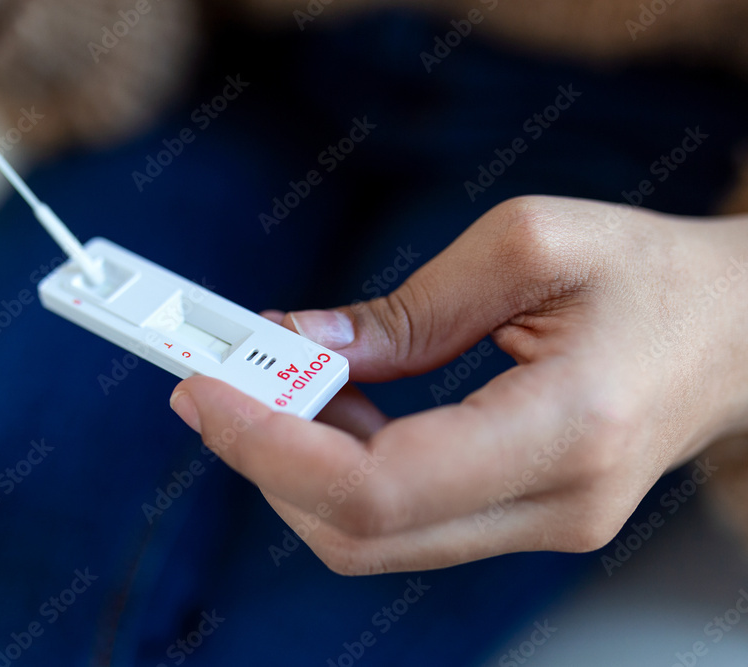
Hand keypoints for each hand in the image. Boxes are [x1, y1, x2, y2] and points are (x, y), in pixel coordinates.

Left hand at [169, 196, 747, 573]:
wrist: (741, 330)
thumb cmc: (653, 275)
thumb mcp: (529, 246)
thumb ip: (405, 310)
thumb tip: (302, 345)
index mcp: (566, 432)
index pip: (377, 488)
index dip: (270, 447)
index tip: (205, 393)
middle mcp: (553, 505)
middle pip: (358, 533)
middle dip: (264, 461)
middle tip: (218, 383)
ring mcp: (540, 525)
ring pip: (373, 537)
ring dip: (300, 466)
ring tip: (280, 380)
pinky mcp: (522, 517)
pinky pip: (406, 519)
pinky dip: (344, 470)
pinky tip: (333, 406)